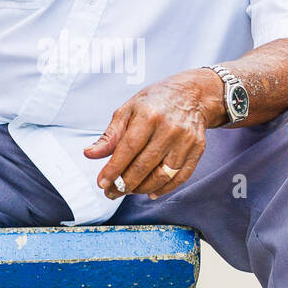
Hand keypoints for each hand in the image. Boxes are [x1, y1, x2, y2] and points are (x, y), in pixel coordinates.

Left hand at [83, 69, 223, 200]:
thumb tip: (89, 154)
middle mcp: (169, 128)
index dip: (114, 169)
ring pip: (162, 176)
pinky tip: (151, 192)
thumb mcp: (128, 110)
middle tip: (111, 192)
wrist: (192, 94)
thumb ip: (110, 135)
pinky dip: (164, 189)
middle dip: (124, 184)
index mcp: (149, 116)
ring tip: (128, 191)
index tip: (102, 183)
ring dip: (142, 189)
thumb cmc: (155, 102)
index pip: (128, 149)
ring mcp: (186, 140)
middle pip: (144, 166)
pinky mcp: (198, 149)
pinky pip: (180, 177)